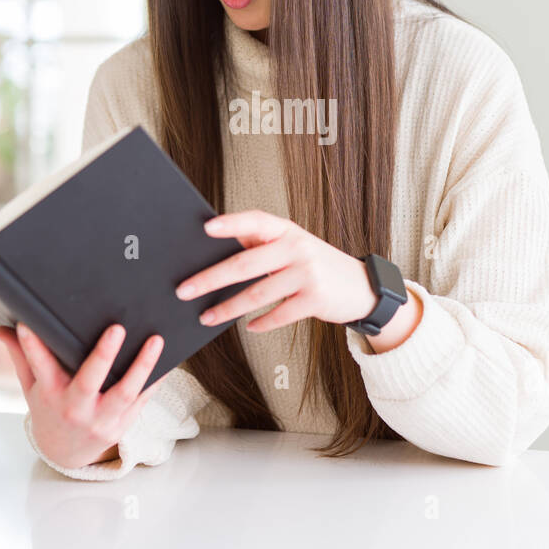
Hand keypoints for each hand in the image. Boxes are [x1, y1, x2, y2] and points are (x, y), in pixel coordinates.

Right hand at [0, 321, 164, 468]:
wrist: (66, 452)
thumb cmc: (49, 409)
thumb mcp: (31, 387)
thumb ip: (21, 356)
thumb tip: (0, 328)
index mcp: (50, 394)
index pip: (39, 366)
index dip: (32, 345)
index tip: (29, 324)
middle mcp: (75, 407)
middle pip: (89, 381)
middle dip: (103, 355)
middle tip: (116, 328)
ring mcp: (102, 417)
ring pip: (125, 391)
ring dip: (142, 366)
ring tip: (155, 340)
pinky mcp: (123, 421)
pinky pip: (143, 400)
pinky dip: (155, 381)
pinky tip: (168, 360)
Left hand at [175, 209, 376, 332]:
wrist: (363, 287)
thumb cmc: (317, 266)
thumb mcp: (294, 246)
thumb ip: (262, 243)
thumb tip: (218, 245)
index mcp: (287, 231)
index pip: (256, 221)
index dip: (231, 223)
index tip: (206, 228)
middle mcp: (297, 248)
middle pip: (245, 264)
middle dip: (210, 278)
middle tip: (185, 289)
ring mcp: (307, 274)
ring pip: (257, 294)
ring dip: (227, 308)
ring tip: (206, 316)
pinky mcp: (315, 300)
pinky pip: (278, 315)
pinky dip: (260, 323)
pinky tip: (249, 327)